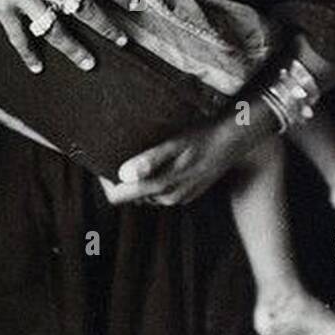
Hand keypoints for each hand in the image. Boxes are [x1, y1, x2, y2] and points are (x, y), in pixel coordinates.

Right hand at [0, 0, 127, 73]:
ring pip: (52, 27)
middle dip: (103, 25)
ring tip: (89, 64)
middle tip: (122, 40)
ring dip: (72, 47)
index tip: (136, 3)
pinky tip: (38, 68)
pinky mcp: (1, 8)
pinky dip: (27, 53)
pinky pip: (17, 35)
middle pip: (79, 5)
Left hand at [100, 98, 279, 206]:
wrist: (234, 140)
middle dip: (120, 178)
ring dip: (138, 177)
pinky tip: (160, 159)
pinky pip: (161, 190)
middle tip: (116, 152)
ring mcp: (178, 198)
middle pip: (130, 195)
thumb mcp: (174, 144)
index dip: (104, 182)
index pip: (118, 196)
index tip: (100, 160)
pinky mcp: (186, 194)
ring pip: (145, 192)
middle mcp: (167, 198)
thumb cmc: (203, 137)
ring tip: (136, 152)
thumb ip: (148, 161)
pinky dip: (155, 177)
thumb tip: (122, 175)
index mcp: (160, 187)